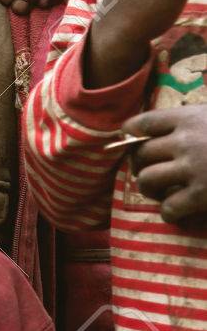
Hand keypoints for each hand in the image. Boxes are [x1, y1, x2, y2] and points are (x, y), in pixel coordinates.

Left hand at [126, 105, 206, 226]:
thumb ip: (192, 121)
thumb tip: (159, 131)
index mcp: (187, 118)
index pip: (140, 124)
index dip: (131, 135)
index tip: (132, 143)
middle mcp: (185, 142)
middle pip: (139, 154)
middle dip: (139, 166)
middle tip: (148, 173)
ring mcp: (193, 169)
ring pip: (147, 181)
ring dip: (149, 189)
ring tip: (158, 192)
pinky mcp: (203, 196)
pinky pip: (169, 208)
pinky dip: (169, 212)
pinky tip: (177, 211)